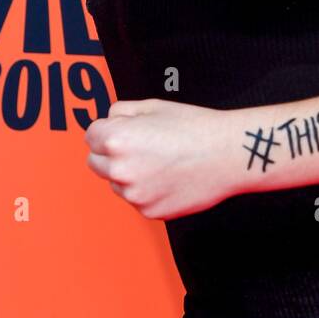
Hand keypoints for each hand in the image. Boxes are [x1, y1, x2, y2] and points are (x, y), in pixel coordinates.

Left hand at [85, 98, 237, 219]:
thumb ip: (122, 112)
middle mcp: (120, 170)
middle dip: (110, 154)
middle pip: (95, 163)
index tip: (122, 132)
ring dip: (129, 175)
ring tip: (160, 162)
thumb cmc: (196, 129)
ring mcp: (135, 194)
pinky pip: (137, 200)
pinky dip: (147, 191)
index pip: (90, 137)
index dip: (107, 131)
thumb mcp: (154, 106)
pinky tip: (169, 177)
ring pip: (116, 184)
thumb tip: (108, 121)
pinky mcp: (149, 211)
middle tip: (140, 147)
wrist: (227, 155)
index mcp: (117, 140)